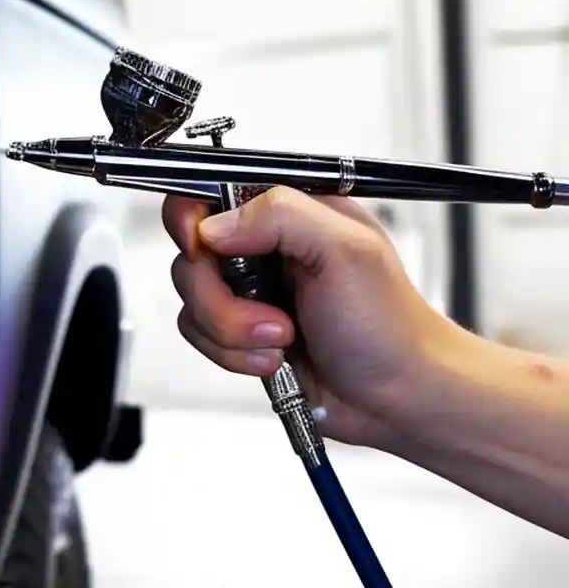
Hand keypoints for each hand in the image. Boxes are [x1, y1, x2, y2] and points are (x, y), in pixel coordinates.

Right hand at [163, 187, 460, 447]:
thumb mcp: (346, 251)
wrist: (399, 398)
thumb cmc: (391, 327)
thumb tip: (214, 226)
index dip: (193, 219)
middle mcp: (264, 247)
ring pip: (191, 301)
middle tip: (270, 314)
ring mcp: (250, 291)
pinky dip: (232, 355)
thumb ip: (280, 217)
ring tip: (282, 339)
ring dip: (231, 332)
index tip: (202, 249)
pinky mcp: (240, 331)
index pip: (212, 191)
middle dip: (220, 297)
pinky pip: (200, 336)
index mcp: (290, 212)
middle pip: (192, 254)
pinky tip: (273, 357)